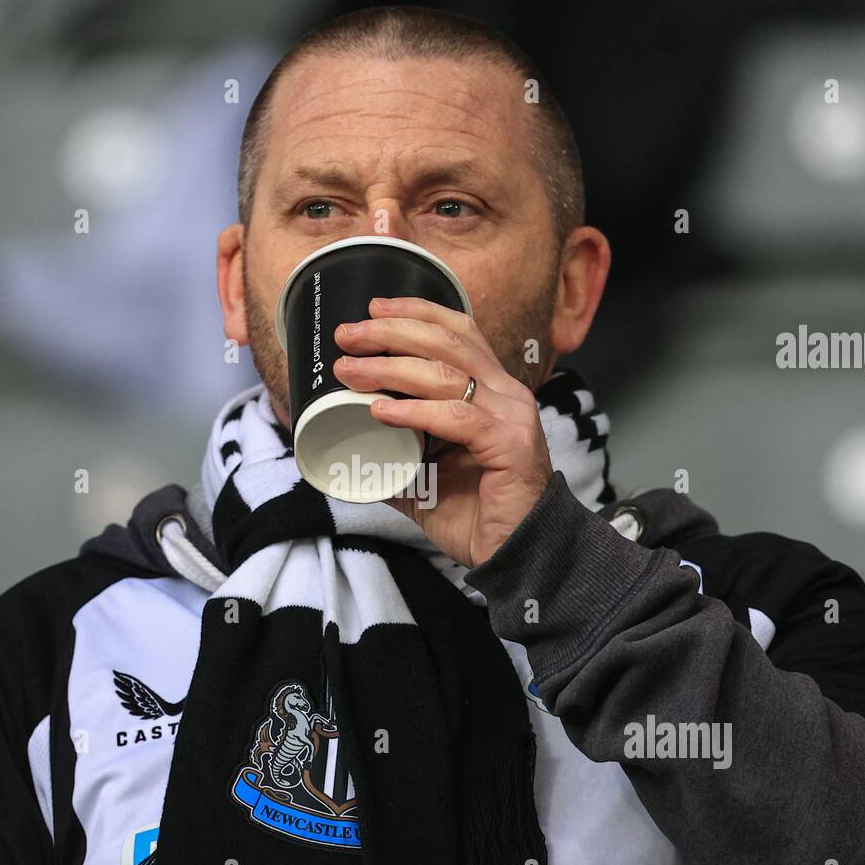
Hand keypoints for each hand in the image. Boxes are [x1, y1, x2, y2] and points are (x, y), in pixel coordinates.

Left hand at [333, 296, 553, 568]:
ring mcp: (511, 416)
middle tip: (348, 335)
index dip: (417, 313)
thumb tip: (348, 448)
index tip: (373, 310)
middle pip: (447, 342)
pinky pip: (456, 417)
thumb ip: (396, 454)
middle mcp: (506, 394)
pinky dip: (414, 412)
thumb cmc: (478, 514)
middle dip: (392, 332)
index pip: (458, 332)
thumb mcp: (427, 475)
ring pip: (446, 374)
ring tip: (350, 371)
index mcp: (492, 390)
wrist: (516, 555)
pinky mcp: (510, 444)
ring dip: (390, 368)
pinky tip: (381, 411)